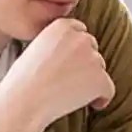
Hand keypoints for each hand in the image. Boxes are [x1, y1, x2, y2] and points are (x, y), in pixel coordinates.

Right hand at [0, 18, 115, 130]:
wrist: (24, 101)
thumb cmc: (23, 81)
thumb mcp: (35, 49)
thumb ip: (56, 44)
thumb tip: (73, 53)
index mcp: (62, 26)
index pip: (79, 31)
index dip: (76, 48)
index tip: (69, 62)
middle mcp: (81, 38)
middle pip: (92, 49)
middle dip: (85, 63)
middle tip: (69, 80)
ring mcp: (93, 58)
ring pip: (100, 69)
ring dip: (91, 81)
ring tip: (69, 93)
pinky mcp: (100, 78)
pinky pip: (108, 89)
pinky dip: (101, 98)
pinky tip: (91, 105)